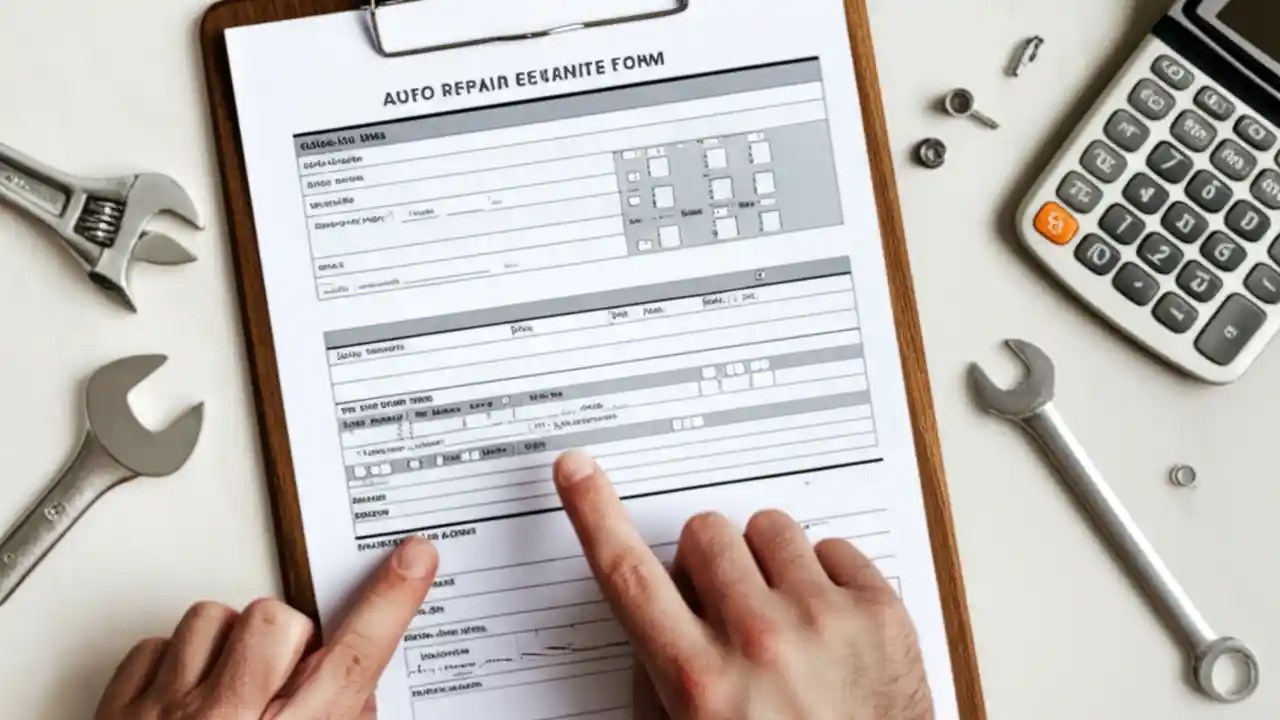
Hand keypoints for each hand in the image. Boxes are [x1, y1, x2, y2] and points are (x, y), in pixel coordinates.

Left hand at [94, 536, 437, 719]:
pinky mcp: (117, 710)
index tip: (414, 559)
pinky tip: (185, 696)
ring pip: (213, 618)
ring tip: (229, 690)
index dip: (391, 602)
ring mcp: (165, 712)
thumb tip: (354, 700)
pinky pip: (156, 645)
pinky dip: (175, 662)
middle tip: (282, 685)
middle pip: (279, 620)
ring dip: (229, 646)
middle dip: (289, 642)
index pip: (354, 660)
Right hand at [553, 450, 932, 719]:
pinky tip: (827, 625)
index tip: (578, 471)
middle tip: (727, 606)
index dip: (594, 514)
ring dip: (767, 563)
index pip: (628, 576)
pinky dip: (825, 578)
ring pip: (769, 527)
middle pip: (705, 535)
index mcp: (700, 681)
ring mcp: (825, 620)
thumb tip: (661, 607)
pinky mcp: (880, 611)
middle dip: (708, 563)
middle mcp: (760, 641)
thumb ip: (661, 677)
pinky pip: (833, 547)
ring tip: (783, 617)